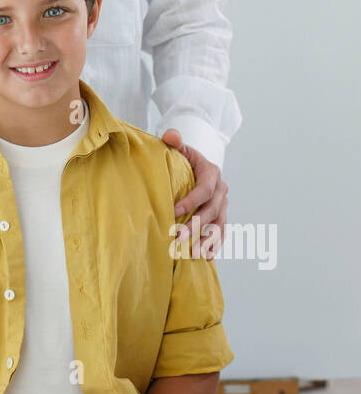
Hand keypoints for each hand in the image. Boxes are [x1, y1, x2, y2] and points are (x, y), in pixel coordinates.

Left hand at [161, 130, 226, 258]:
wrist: (198, 166)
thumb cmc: (184, 158)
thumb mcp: (181, 148)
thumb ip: (175, 141)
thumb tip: (170, 136)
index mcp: (212, 173)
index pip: (204, 189)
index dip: (191, 201)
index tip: (174, 211)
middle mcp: (221, 190)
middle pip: (211, 210)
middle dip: (196, 224)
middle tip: (180, 237)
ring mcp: (223, 204)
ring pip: (218, 224)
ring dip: (207, 239)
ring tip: (195, 253)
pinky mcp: (221, 215)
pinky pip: (221, 231)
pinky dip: (215, 244)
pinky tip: (207, 257)